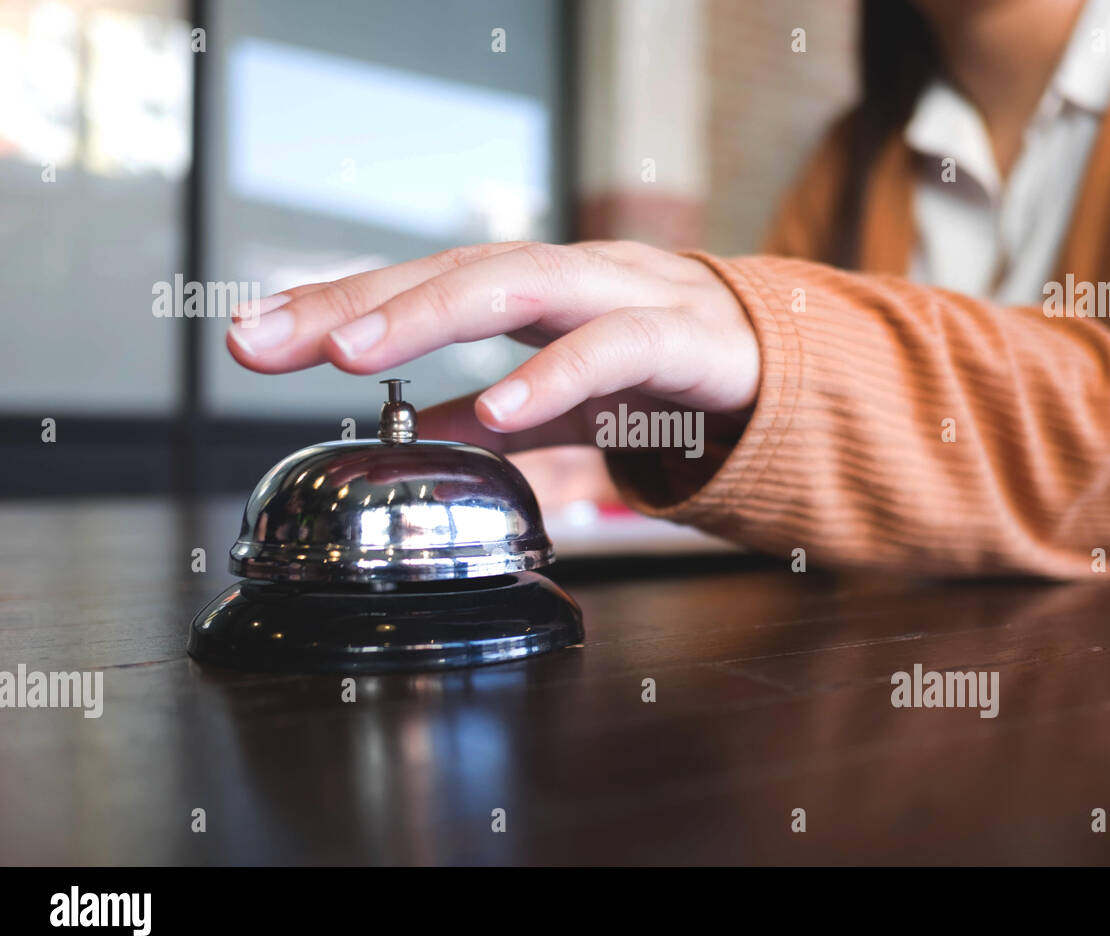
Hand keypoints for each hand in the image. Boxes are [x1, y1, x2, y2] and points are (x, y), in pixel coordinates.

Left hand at [228, 241, 758, 451]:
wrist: (794, 368)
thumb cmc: (676, 372)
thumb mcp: (569, 404)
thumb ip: (500, 416)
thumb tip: (416, 430)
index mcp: (540, 292)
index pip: (423, 286)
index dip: (338, 307)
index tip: (254, 337)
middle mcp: (573, 276)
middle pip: (453, 270)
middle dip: (359, 302)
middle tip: (271, 339)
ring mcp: (629, 294)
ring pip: (522, 284)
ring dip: (431, 315)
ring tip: (350, 353)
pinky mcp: (685, 336)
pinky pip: (614, 348)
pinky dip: (553, 376)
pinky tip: (495, 410)